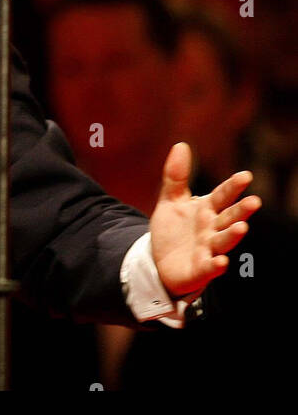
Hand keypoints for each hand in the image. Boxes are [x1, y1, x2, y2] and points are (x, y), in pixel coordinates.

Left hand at [150, 142, 259, 298]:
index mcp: (207, 210)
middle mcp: (212, 229)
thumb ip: (176, 176)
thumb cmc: (174, 230)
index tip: (245, 176)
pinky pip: (209, 267)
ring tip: (242, 227)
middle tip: (254, 201)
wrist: (161, 261)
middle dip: (241, 211)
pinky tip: (221, 262)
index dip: (232, 187)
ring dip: (232, 235)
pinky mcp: (199, 269)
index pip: (222, 196)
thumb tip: (181, 145)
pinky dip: (215, 265)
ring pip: (223, 241)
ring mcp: (208, 249)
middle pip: (229, 218)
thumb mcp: (171, 200)